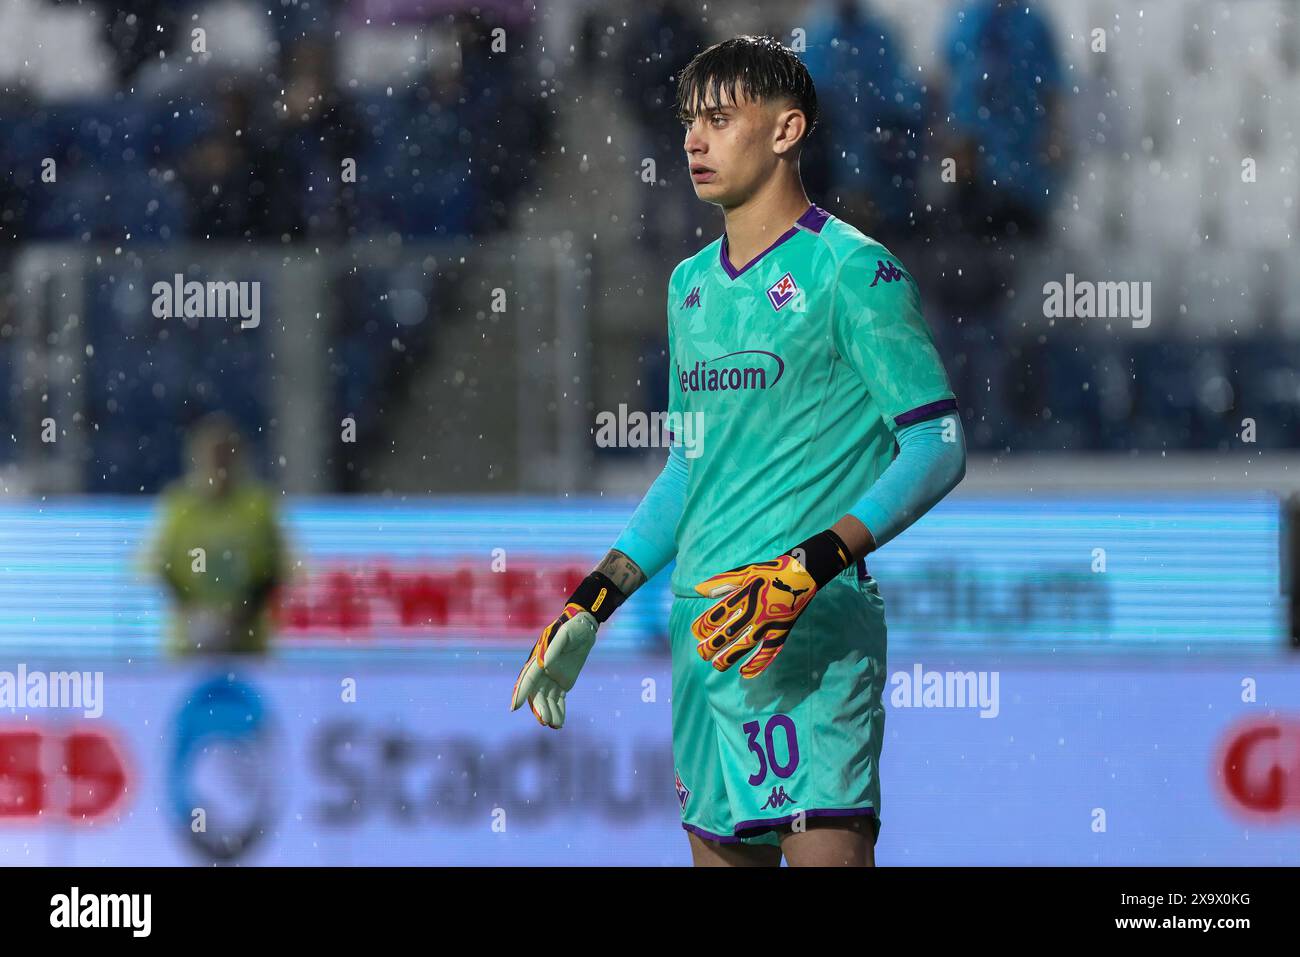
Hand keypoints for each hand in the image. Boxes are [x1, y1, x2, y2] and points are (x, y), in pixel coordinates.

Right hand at [510, 603, 598, 728]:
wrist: (583, 628)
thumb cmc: (571, 627)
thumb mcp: (564, 634)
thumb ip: (554, 648)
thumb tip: (544, 664)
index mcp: (538, 659)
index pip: (528, 679)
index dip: (521, 693)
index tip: (514, 707)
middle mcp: (542, 671)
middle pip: (537, 693)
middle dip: (539, 707)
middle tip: (545, 721)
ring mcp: (552, 678)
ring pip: (547, 699)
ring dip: (550, 712)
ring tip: (556, 725)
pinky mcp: (563, 682)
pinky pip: (559, 699)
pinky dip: (559, 711)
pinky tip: (560, 723)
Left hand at [690, 553, 819, 678]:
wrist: (801, 574)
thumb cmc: (770, 572)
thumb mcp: (744, 572)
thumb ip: (721, 582)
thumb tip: (697, 590)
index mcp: (744, 596)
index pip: (719, 614)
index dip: (705, 625)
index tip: (696, 633)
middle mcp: (754, 612)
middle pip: (729, 633)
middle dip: (713, 645)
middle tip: (701, 653)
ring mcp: (768, 624)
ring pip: (746, 645)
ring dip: (730, 657)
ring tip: (717, 665)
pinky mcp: (781, 632)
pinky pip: (769, 652)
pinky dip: (758, 664)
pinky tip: (745, 673)